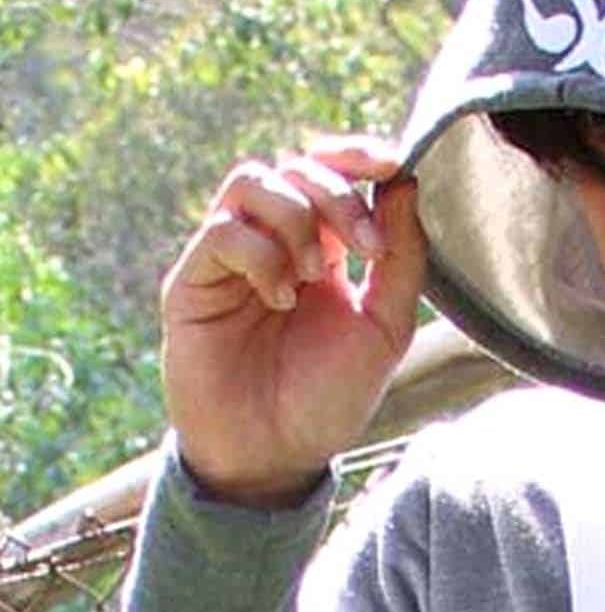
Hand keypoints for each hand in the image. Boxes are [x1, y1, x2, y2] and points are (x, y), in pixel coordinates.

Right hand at [159, 136, 425, 507]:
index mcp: (325, 247)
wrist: (275, 456)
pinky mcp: (192, 281)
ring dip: (296, 218)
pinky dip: (261, 253)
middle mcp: (275, 242)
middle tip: (366, 247)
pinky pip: (222, 230)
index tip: (391, 162)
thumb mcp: (387, 326)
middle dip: (340, 195)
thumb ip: (403, 257)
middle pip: (298, 168)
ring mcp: (231, 258)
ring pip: (254, 181)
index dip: (358, 155)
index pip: (333, 172)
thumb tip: (405, 182)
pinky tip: (279, 298)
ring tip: (315, 275)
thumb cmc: (331, 395)